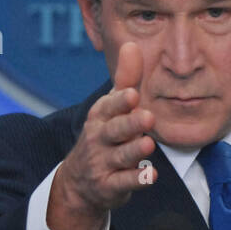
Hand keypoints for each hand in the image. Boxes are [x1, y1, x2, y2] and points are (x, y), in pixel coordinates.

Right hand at [47, 42, 157, 229]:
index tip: (133, 94)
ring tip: (149, 144)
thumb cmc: (105, 135)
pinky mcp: (110, 185)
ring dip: (134, 150)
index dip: (120, 101)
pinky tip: (150, 175)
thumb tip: (132, 44)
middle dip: (130, 123)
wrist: (80, 181)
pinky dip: (137, 180)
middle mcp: (99, 138)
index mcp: (100, 116)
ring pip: (120, 156)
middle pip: (115, 130)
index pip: (109, 106)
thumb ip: (126, 78)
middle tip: (147, 117)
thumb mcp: (112, 107)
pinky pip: (124, 182)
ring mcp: (103, 163)